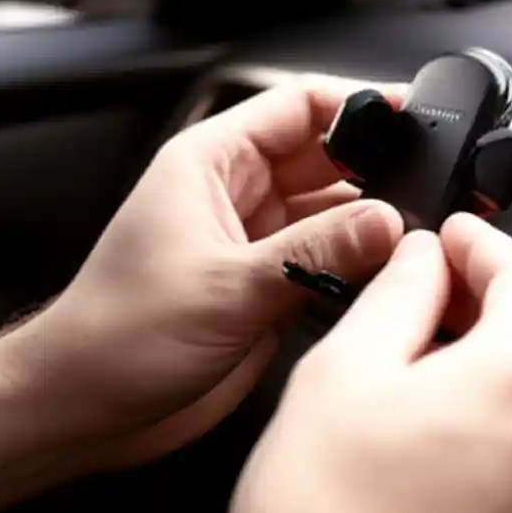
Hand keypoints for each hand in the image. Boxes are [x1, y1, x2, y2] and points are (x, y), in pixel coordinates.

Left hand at [0, 76, 405, 467]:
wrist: (87, 408)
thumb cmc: (116, 335)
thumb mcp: (225, 286)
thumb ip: (313, 252)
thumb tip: (385, 221)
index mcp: (211, 163)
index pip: (297, 105)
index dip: (356, 104)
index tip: (409, 115)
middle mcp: (238, 194)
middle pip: (328, 157)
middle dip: (377, 169)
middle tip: (423, 190)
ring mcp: (257, 241)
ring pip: (336, 211)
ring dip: (372, 223)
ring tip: (410, 240)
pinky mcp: (270, 286)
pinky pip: (332, 261)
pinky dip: (362, 267)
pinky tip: (388, 278)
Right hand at [229, 213, 511, 512]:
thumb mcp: (346, 370)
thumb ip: (402, 291)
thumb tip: (425, 257)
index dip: (481, 243)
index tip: (454, 236)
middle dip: (487, 308)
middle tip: (424, 305)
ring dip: (497, 369)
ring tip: (423, 384)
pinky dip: (510, 428)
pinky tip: (447, 441)